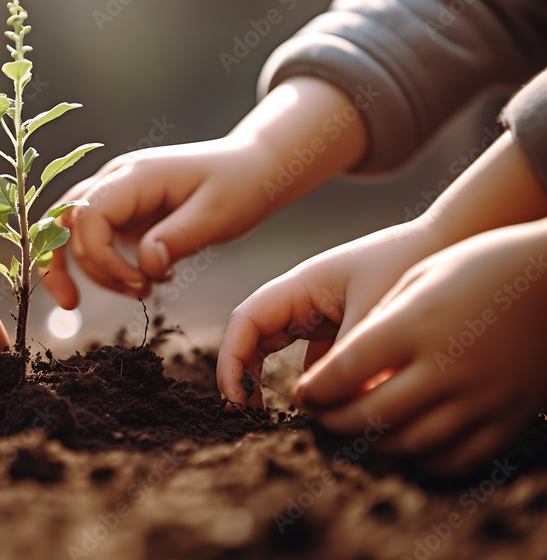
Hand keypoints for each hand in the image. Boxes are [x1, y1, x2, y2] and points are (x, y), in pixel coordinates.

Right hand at [42, 76, 367, 309]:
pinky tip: (148, 280)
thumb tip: (144, 266)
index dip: (101, 257)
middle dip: (60, 266)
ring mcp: (115, 196)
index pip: (87, 215)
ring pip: (72, 235)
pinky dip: (110, 269)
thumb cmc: (239, 184)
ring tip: (142, 291)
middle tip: (76, 305)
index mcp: (134, 175)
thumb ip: (178, 239)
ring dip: (95, 273)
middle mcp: (115, 180)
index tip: (140, 284)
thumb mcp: (218, 214)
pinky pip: (96, 243)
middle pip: (61, 222)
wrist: (253, 167)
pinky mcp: (123, 213)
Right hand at [216, 221, 443, 407]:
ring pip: (276, 349)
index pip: (245, 321)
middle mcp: (301, 298)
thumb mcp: (377, 315)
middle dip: (240, 375)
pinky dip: (309, 381)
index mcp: (300, 285)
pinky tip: (324, 407)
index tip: (235, 399)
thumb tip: (324, 409)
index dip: (231, 361)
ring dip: (267, 379)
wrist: (451, 238)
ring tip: (268, 414)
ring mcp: (318, 311)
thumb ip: (348, 361)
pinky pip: (310, 358)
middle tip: (244, 415)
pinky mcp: (338, 325)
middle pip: (252, 337)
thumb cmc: (411, 263)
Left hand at [295, 220, 546, 474]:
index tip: (302, 394)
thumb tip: (337, 368)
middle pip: (370, 415)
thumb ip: (378, 323)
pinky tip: (403, 443)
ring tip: (354, 429)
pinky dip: (420, 459)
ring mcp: (481, 397)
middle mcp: (448, 367)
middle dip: (333, 421)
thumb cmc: (480, 266)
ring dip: (371, 443)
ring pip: (408, 444)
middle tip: (319, 416)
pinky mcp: (508, 418)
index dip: (315, 391)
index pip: (346, 372)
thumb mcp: (420, 278)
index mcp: (417, 324)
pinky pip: (454, 459)